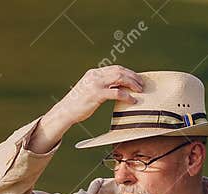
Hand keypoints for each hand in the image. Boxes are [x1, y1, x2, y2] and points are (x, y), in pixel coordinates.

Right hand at [28, 66, 143, 153]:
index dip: (128, 72)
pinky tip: (133, 100)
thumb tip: (115, 88)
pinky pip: (117, 93)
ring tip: (140, 90)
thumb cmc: (77, 105)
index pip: (115, 68)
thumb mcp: (88, 90)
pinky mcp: (97, 95)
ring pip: (120, 78)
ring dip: (132, 84)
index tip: (136, 78)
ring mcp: (95, 84)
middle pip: (120, 71)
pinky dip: (127, 96)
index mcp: (93, 73)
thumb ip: (100, 86)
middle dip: (133, 77)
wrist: (65, 112)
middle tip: (142, 84)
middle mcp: (95, 76)